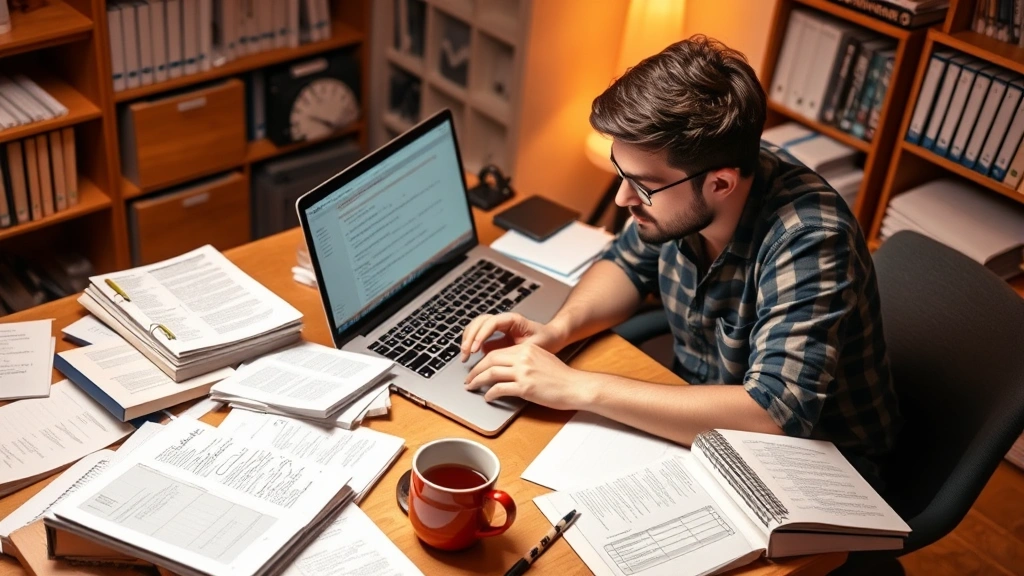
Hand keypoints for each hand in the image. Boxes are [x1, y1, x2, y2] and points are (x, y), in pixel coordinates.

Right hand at [459, 312, 563, 361]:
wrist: (552, 338)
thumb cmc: (545, 340)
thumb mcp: (531, 347)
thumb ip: (512, 350)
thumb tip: (493, 355)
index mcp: (512, 319)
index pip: (490, 323)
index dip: (481, 335)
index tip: (476, 349)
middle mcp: (502, 320)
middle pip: (479, 322)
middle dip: (470, 337)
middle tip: (466, 353)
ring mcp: (497, 326)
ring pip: (475, 326)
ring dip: (467, 339)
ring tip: (465, 355)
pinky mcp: (494, 334)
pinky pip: (478, 334)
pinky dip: (471, 342)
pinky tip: (470, 354)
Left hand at [463, 343, 589, 410]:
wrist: (575, 386)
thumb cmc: (561, 376)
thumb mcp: (542, 359)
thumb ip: (524, 359)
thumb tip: (507, 366)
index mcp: (526, 349)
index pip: (497, 352)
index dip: (483, 361)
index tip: (477, 368)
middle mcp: (523, 357)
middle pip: (490, 360)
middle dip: (475, 370)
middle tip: (468, 379)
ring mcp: (524, 372)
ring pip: (491, 373)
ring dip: (478, 381)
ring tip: (472, 387)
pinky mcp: (525, 387)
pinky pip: (499, 389)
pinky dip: (490, 394)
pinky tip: (488, 398)